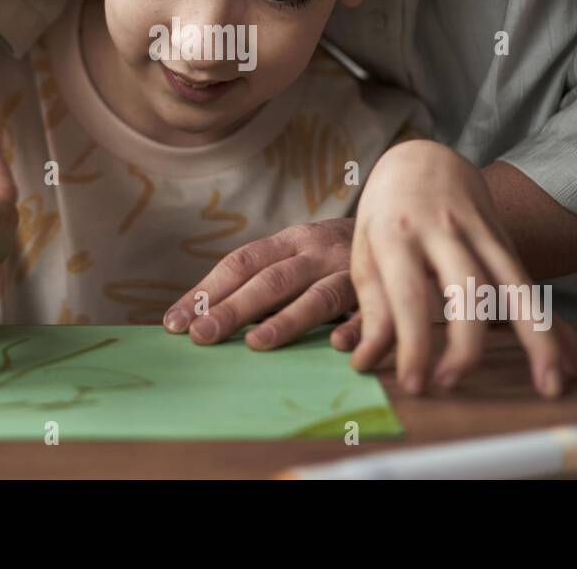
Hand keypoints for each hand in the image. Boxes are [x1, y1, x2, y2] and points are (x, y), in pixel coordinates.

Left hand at [162, 219, 364, 349]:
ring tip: (257, 343)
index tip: (175, 323)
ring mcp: (351, 271)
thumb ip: (263, 280)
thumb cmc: (332, 256)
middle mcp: (317, 251)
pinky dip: (355, 330)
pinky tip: (339, 348)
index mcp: (290, 240)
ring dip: (287, 321)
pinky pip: (369, 314)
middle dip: (234, 309)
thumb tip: (203, 318)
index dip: (207, 291)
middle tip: (202, 336)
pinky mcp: (383, 295)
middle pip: (271, 281)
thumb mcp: (297, 255)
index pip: (240, 263)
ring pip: (317, 298)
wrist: (400, 228)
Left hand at [346, 139, 576, 397]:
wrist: (424, 156)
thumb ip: (371, 308)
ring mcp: (481, 231)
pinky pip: (531, 283)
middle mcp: (444, 229)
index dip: (413, 344)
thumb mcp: (365, 251)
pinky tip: (573, 358)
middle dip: (466, 344)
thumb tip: (365, 363)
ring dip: (538, 337)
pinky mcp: (505, 238)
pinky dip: (553, 323)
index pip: (410, 295)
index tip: (415, 385)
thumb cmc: (386, 213)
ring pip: (516, 284)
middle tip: (453, 385)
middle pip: (468, 289)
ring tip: (551, 385)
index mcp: (398, 233)